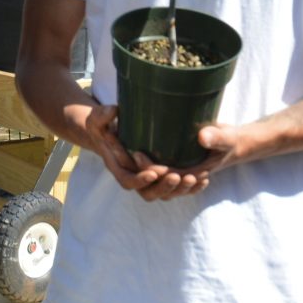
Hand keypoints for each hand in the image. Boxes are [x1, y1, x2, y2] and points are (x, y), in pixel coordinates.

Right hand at [63, 102, 189, 200]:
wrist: (106, 132)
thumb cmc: (101, 125)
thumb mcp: (97, 119)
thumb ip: (102, 115)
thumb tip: (113, 110)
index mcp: (118, 166)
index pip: (128, 180)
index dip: (141, 180)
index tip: (154, 172)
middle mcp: (133, 176)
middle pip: (148, 192)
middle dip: (164, 187)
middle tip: (177, 175)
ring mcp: (147, 178)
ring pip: (164, 193)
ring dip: (180, 189)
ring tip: (195, 178)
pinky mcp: (160, 175)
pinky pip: (175, 188)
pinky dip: (189, 187)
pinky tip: (204, 180)